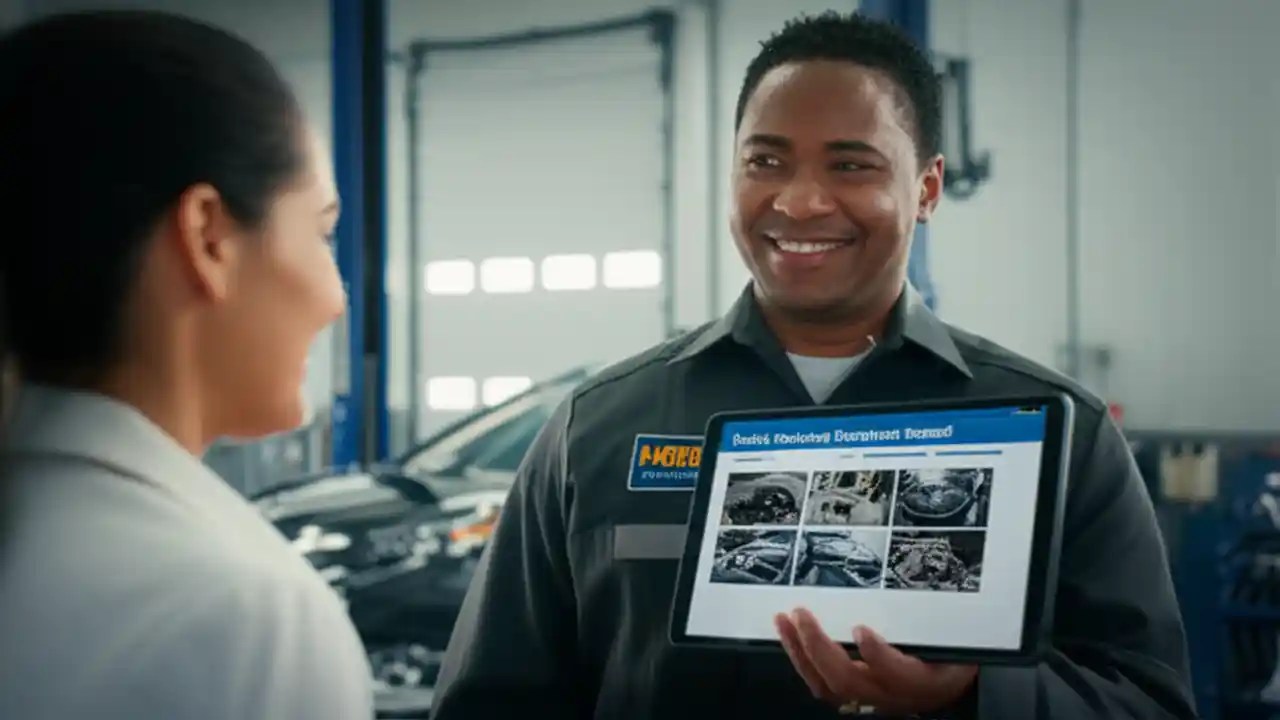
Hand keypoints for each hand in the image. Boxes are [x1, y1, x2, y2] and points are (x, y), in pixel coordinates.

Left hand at [775, 608, 977, 715]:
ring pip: (828, 685)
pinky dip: (802, 659)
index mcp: (923, 680)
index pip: (897, 674)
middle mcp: (893, 695)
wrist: (951, 684)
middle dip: (819, 647)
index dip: (877, 655)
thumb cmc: (952, 656)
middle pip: (850, 680)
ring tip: (785, 622)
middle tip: (802, 614)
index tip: (861, 630)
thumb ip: (936, 620)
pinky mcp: (855, 696)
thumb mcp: (954, 636)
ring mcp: (870, 699)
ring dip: (801, 652)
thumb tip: (920, 593)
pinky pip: (821, 684)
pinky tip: (791, 636)